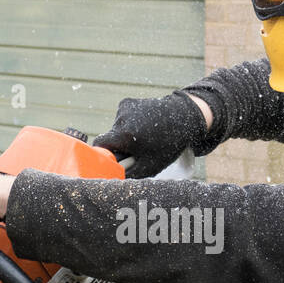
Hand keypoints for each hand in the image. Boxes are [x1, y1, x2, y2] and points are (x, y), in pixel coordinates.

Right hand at [93, 90, 207, 177]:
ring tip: (145, 137)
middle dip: (119, 146)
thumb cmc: (168, 144)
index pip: (100, 145)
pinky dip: (129, 124)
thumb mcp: (150, 166)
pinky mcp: (127, 102)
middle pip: (109, 138)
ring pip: (115, 129)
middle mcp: (121, 119)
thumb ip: (128, 174)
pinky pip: (121, 118)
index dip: (105, 154)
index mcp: (124, 135)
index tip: (114, 159)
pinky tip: (144, 126)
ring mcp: (123, 108)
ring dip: (125, 136)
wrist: (184, 117)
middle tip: (137, 151)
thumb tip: (112, 179)